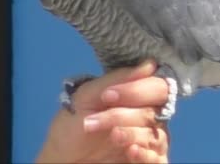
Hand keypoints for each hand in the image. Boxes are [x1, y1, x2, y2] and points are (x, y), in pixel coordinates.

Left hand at [35, 60, 169, 162]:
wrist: (61, 159)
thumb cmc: (72, 126)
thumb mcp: (86, 97)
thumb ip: (117, 79)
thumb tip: (150, 64)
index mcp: (138, 98)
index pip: (157, 87)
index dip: (137, 89)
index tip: (108, 95)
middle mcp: (148, 118)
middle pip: (155, 111)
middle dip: (124, 114)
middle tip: (95, 120)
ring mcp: (149, 142)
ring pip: (156, 135)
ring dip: (130, 133)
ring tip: (111, 136)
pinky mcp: (148, 161)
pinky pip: (158, 159)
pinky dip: (146, 155)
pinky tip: (131, 151)